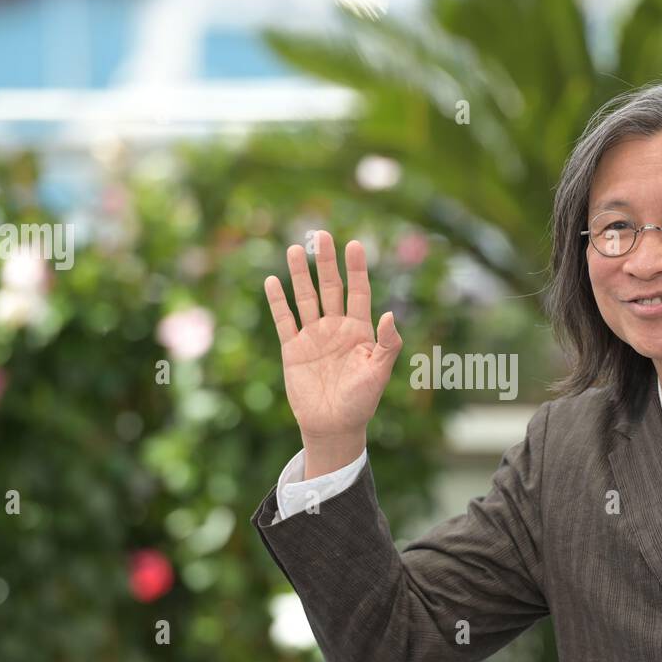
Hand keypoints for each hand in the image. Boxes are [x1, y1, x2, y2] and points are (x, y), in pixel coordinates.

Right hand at [264, 230, 401, 476]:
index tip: (354, 244)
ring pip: (305, 298)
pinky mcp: (293, 349)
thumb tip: (389, 315)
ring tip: (294, 248)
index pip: (358, 291)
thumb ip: (387, 345)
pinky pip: (285, 320)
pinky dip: (278, 301)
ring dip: (300, 274)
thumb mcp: (380, 373)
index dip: (356, 269)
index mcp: (359, 330)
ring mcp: (313, 336)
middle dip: (326, 262)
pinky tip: (273, 281)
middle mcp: (336, 327)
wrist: (334, 426)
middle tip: (321, 235)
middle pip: (329, 287)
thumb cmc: (362, 401)